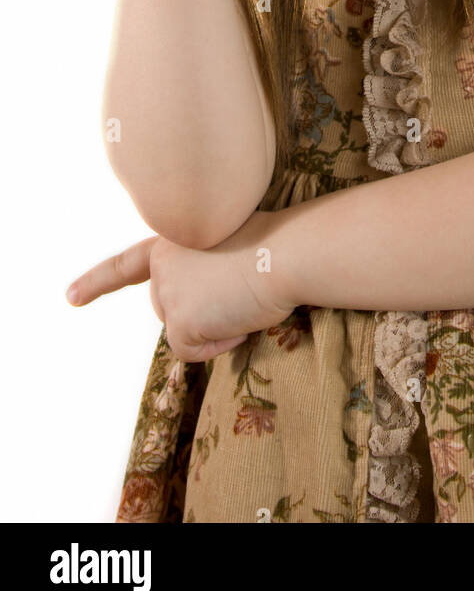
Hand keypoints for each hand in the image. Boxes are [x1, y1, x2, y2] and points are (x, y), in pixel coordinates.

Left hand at [65, 212, 297, 362]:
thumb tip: (208, 300)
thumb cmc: (274, 244)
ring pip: (183, 330)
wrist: (285, 251)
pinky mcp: (178, 320)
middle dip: (200, 312)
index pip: (129, 264)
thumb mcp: (228, 244)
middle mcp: (161, 265)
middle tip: (238, 294)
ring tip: (243, 299)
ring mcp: (166, 292)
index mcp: (173, 240)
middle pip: (168, 308)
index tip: (70, 298)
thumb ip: (203, 265)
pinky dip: (218, 345)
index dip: (98, 281)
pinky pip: (193, 350)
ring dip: (214, 326)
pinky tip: (239, 320)